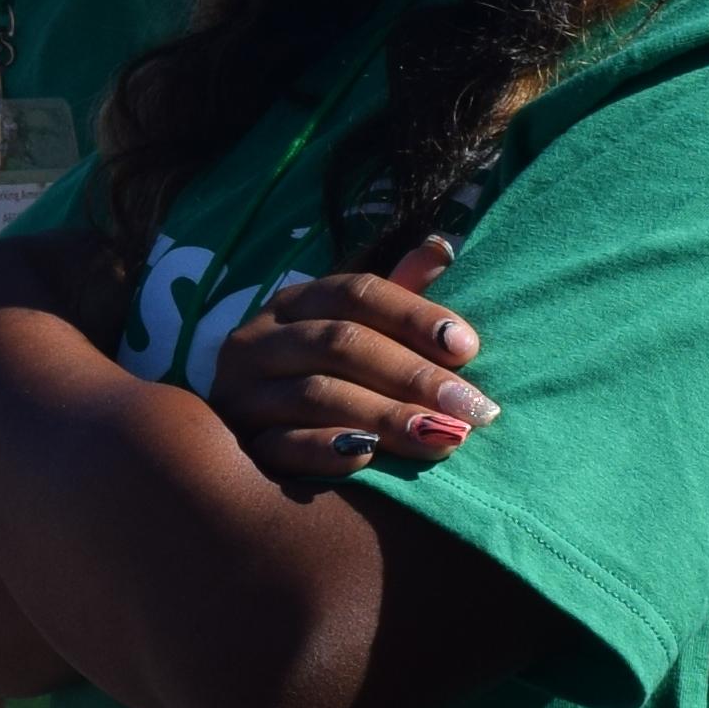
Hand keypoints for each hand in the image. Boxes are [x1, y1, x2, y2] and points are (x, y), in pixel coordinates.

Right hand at [208, 238, 496, 489]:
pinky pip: (284, 446)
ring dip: (385, 416)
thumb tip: (442, 248)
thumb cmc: (317, 377)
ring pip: (318, 394)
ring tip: (440, 437)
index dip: (414, 315)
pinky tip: (372, 460)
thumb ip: (395, 296)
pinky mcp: (241, 446)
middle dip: (413, 375)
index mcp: (294, 303)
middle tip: (471, 408)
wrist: (238, 438)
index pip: (356, 293)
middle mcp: (260, 340)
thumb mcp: (349, 330)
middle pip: (341, 343)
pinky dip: (328, 450)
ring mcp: (244, 393)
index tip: (468, 346)